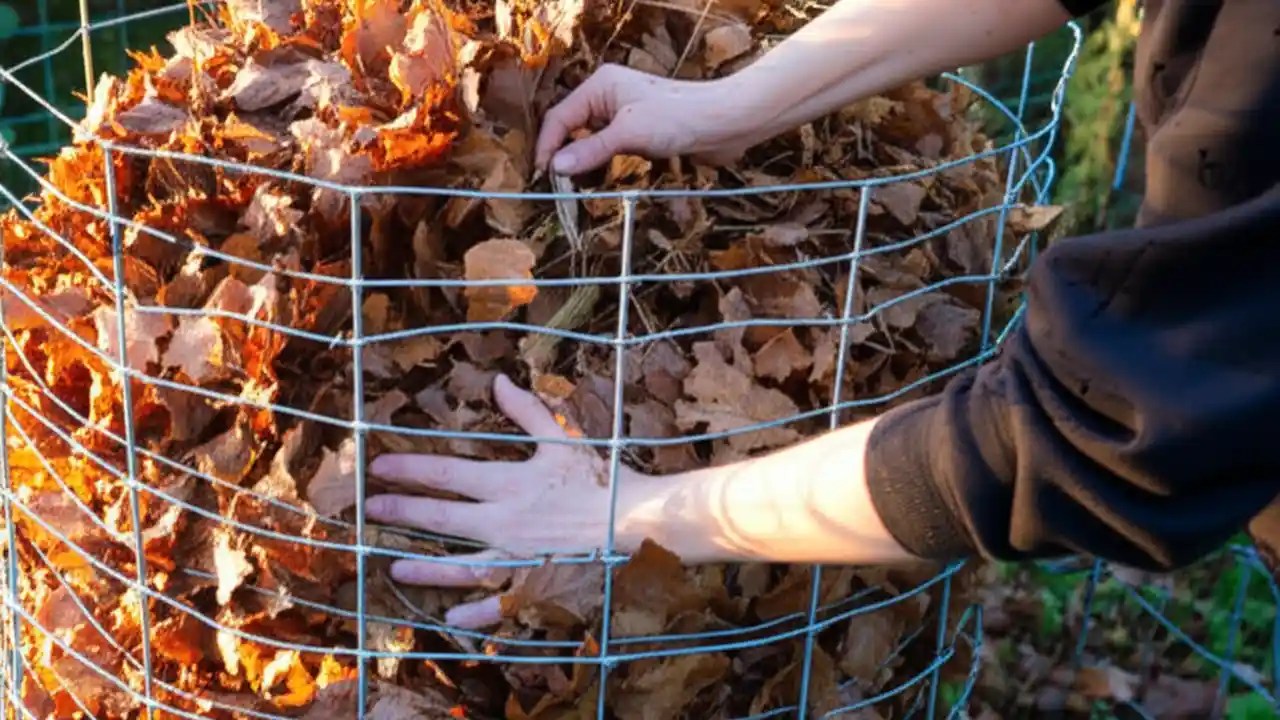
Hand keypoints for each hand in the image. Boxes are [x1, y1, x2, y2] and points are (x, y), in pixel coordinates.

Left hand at [364, 374, 650, 627]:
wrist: (637, 523)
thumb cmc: (604, 478)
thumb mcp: (564, 439)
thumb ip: (528, 412)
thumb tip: (499, 381)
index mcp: (510, 483)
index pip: (448, 473)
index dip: (411, 468)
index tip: (378, 467)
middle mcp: (504, 522)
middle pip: (442, 517)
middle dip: (403, 511)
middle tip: (370, 510)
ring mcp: (516, 559)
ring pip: (459, 566)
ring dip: (424, 566)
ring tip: (393, 565)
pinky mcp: (533, 587)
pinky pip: (498, 605)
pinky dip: (474, 612)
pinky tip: (451, 617)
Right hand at [534, 64, 760, 175]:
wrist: (725, 123)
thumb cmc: (679, 117)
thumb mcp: (629, 133)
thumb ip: (591, 150)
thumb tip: (556, 167)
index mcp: (600, 85)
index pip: (560, 117)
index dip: (547, 146)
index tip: (542, 176)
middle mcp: (608, 97)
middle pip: (572, 129)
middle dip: (564, 156)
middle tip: (558, 187)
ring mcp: (624, 115)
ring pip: (591, 142)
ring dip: (585, 164)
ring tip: (576, 189)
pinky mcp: (639, 133)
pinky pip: (611, 151)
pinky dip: (603, 166)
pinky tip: (601, 183)